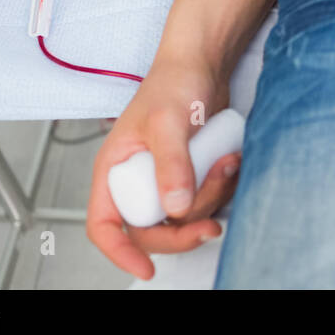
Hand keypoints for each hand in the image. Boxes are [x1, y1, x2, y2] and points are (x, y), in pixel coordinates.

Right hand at [86, 60, 239, 279]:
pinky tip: (230, 161)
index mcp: (115, 170)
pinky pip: (205, 200)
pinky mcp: (190, 175)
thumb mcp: (168, 122)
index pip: (104, 224)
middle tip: (211, 225)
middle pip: (151, 229)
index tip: (145, 269)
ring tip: (226, 163)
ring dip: (211, 199)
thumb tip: (176, 207)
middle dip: (184, 230)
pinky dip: (221, 189)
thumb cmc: (174, 82)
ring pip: (184, 217)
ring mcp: (164, 179)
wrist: (204, 64)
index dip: (120, 252)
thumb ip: (171, 164)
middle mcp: (137, 179)